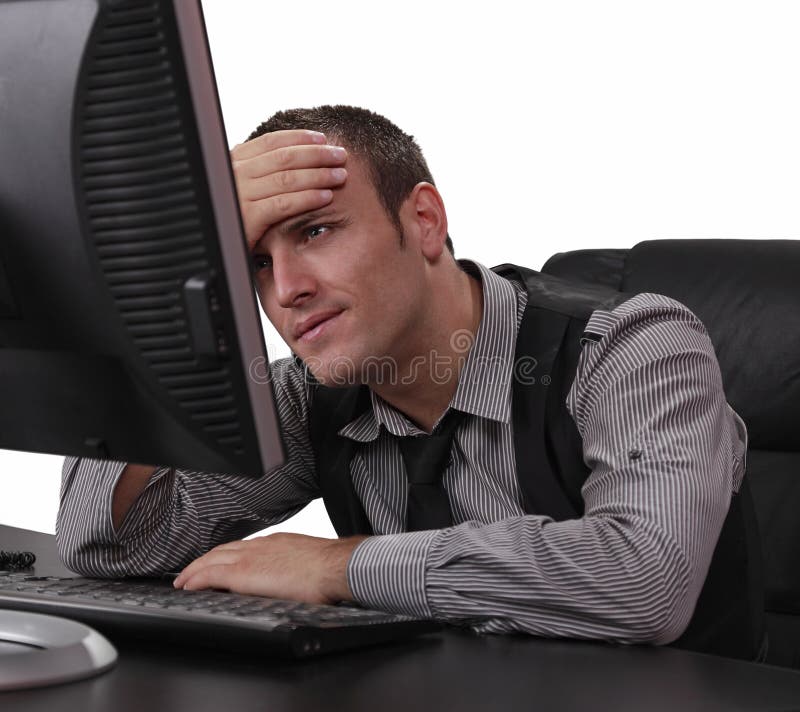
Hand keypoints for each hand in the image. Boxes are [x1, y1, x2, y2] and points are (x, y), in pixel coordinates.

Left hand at [173, 532, 367, 603]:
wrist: (335, 566)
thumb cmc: (330, 568)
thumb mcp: (307, 561)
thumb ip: (295, 566)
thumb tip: (296, 580)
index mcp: (276, 543)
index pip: (242, 547)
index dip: (225, 555)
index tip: (217, 562)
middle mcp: (260, 546)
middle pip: (222, 550)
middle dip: (204, 560)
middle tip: (190, 571)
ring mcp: (250, 557)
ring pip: (212, 559)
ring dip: (195, 569)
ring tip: (184, 579)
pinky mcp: (243, 573)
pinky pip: (210, 574)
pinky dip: (196, 578)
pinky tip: (188, 586)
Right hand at [230, 130, 347, 250]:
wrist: (213, 248)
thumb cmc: (232, 219)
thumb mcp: (240, 188)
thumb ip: (257, 173)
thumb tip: (289, 157)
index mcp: (233, 162)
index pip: (270, 142)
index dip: (299, 139)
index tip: (322, 139)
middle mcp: (236, 173)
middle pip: (283, 157)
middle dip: (316, 154)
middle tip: (340, 155)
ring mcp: (240, 193)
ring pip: (287, 178)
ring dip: (318, 174)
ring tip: (340, 175)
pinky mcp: (248, 217)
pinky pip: (284, 204)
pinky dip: (308, 198)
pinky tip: (326, 197)